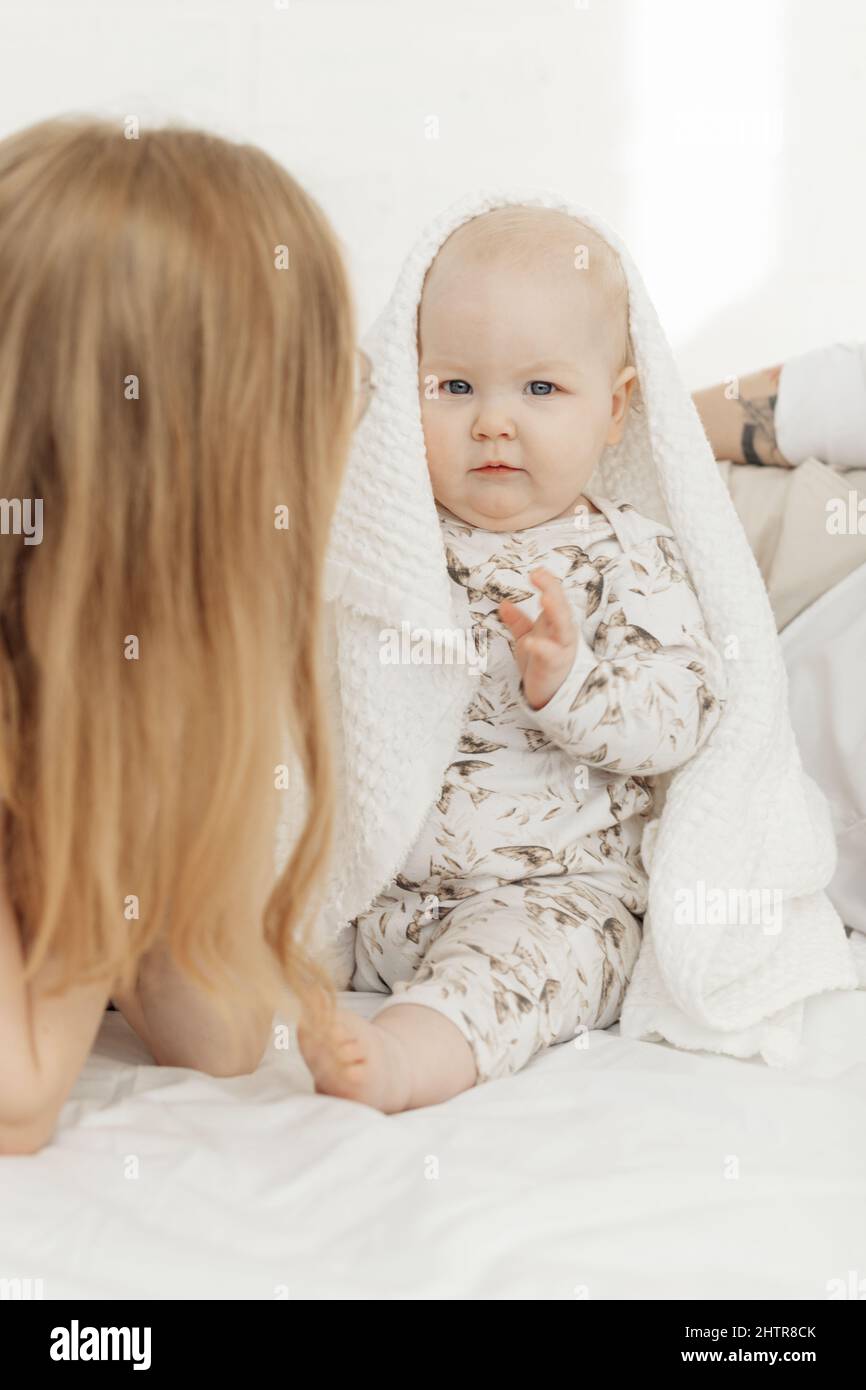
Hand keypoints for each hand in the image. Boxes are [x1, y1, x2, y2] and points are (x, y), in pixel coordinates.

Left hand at [499, 567, 577, 709]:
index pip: (554, 597)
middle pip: (561, 606)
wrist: (551, 693)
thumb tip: (503, 603)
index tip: (536, 570)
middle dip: (552, 589)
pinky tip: (530, 641)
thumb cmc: (541, 663)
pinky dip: (541, 647)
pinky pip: (550, 654)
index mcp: (555, 622)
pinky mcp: (554, 665)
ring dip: (555, 611)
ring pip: (563, 626)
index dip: (547, 583)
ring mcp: (561, 648)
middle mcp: (562, 631)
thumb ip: (517, 621)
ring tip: (544, 597)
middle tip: (539, 574)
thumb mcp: (528, 637)